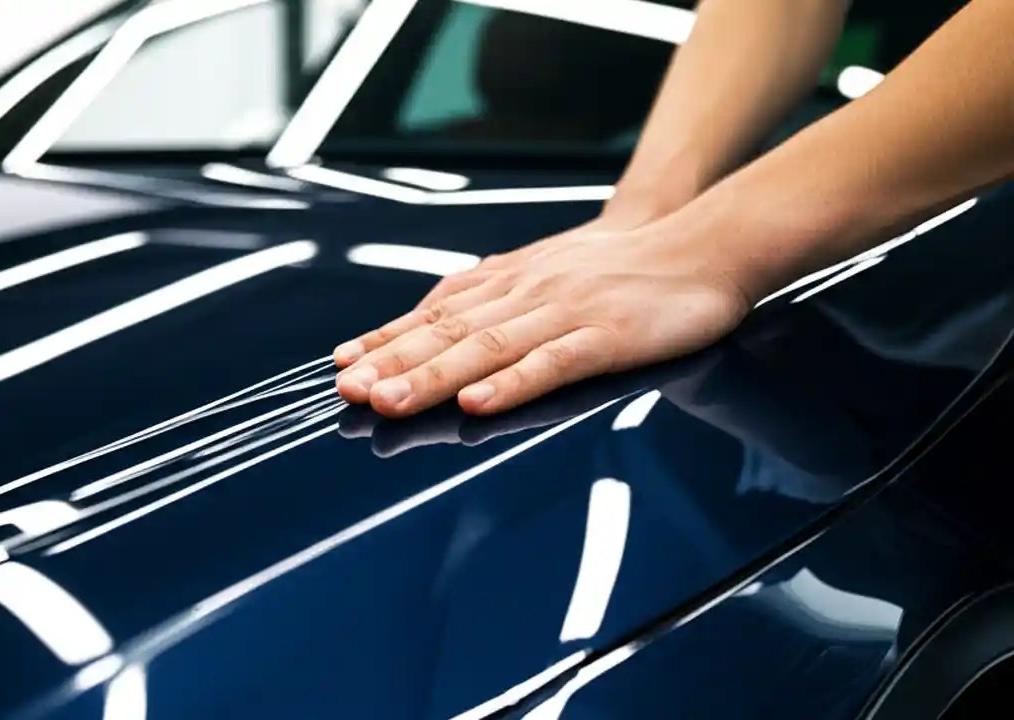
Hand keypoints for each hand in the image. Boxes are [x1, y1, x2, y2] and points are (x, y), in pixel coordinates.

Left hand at [333, 221, 750, 416]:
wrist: (699, 243)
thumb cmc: (620, 265)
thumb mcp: (546, 271)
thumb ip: (495, 295)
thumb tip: (436, 319)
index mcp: (511, 281)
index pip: (435, 311)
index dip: (386, 338)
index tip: (342, 364)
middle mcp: (527, 293)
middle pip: (448, 332)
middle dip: (392, 362)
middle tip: (348, 390)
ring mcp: (565, 314)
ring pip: (487, 348)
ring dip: (433, 376)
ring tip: (390, 401)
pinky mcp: (606, 337)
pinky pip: (552, 363)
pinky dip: (511, 384)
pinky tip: (479, 404)